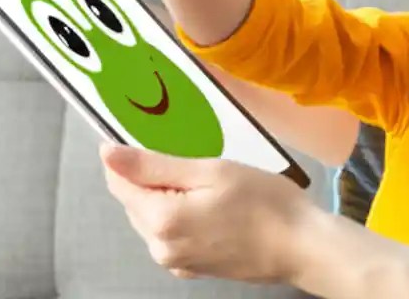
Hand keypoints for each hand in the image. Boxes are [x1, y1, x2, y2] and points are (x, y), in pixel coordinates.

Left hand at [100, 142, 310, 283]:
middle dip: (152, 179)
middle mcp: (159, 248)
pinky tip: (213, 208)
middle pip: (135, 203)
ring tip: (208, 184)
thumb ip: (155, 165)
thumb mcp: (212, 171)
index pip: (120, 183)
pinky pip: (172, 237)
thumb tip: (106, 154)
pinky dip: (181, 218)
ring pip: (153, 220)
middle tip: (194, 161)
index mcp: (160, 220)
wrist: (302, 247)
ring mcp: (176, 263)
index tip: (150, 139)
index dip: (127, 158)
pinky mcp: (193, 270)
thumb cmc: (264, 201)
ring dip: (167, 198)